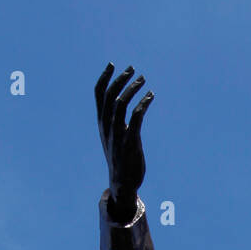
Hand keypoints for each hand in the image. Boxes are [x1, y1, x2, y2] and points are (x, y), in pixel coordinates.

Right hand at [95, 62, 153, 223]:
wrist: (122, 184)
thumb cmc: (120, 160)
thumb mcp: (113, 138)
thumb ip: (115, 124)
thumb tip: (123, 110)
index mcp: (102, 124)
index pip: (98, 95)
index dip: (104, 78)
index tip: (113, 65)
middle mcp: (107, 127)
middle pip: (110, 95)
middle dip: (121, 79)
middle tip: (133, 70)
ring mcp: (118, 134)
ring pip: (121, 103)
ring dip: (133, 88)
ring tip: (143, 81)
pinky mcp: (130, 141)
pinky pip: (136, 116)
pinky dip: (144, 103)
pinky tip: (151, 96)